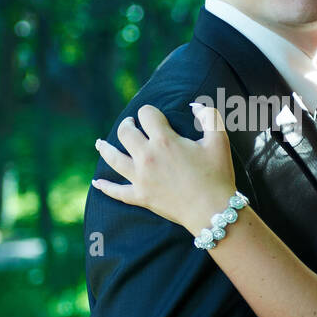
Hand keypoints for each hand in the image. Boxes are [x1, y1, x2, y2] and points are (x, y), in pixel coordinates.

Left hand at [92, 103, 237, 234]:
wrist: (212, 210)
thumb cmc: (217, 175)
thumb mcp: (219, 140)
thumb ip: (208, 116)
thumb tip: (195, 106)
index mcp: (164, 140)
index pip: (147, 114)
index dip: (150, 112)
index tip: (156, 117)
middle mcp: (147, 157)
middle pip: (125, 132)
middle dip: (128, 124)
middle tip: (131, 124)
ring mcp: (140, 178)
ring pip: (113, 158)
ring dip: (105, 148)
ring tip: (100, 144)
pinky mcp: (140, 196)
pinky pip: (117, 191)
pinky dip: (105, 187)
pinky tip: (97, 182)